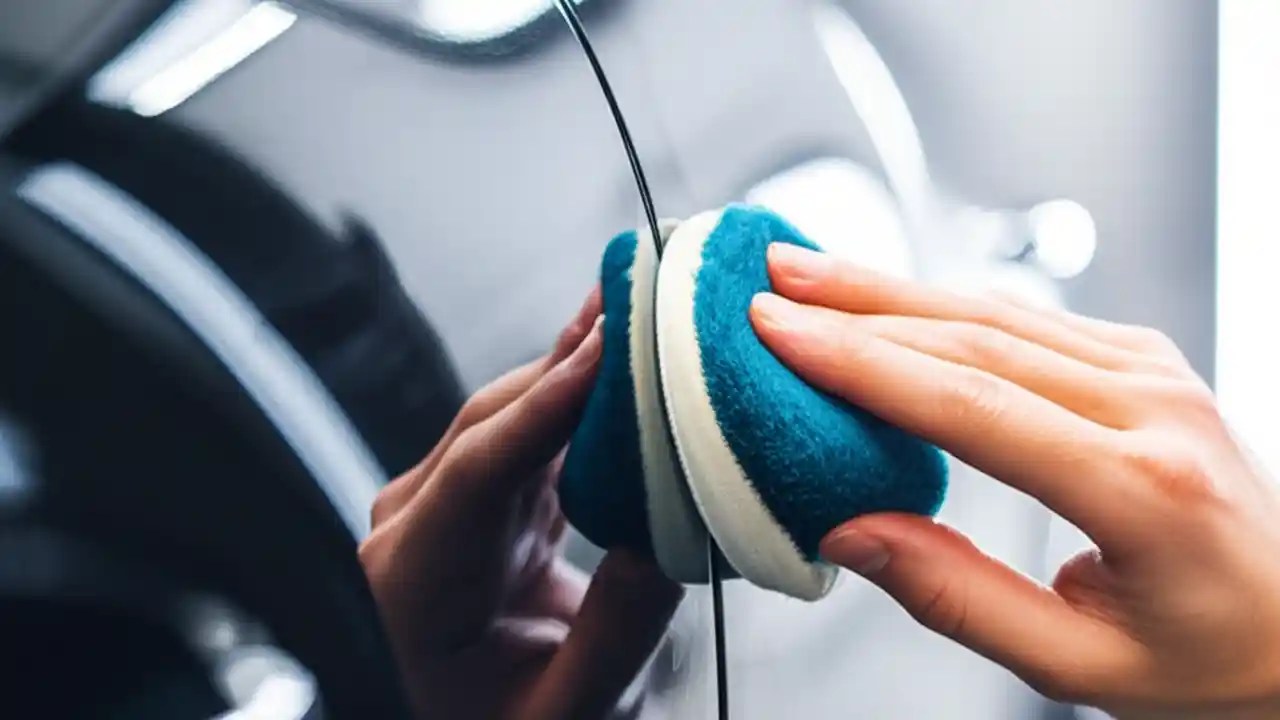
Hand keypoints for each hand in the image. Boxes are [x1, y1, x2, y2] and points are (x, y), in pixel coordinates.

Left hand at [360, 289, 683, 719]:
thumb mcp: (565, 710)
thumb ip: (614, 635)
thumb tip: (667, 532)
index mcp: (411, 580)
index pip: (477, 470)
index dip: (544, 401)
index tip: (605, 346)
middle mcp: (416, 526)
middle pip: (495, 422)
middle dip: (571, 359)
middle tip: (642, 297)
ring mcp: (448, 506)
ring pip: (517, 415)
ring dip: (582, 366)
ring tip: (643, 308)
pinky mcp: (487, 499)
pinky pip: (536, 434)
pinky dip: (585, 400)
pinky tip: (627, 363)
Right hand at [750, 243, 1279, 719]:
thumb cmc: (1212, 661)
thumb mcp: (1080, 666)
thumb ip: (959, 600)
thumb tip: (852, 533)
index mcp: (1143, 489)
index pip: (971, 404)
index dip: (861, 363)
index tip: (781, 331)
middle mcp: (1154, 408)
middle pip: (978, 335)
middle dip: (860, 305)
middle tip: (773, 284)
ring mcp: (1155, 374)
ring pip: (1000, 311)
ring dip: (895, 288)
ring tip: (813, 273)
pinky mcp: (1144, 361)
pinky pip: (1031, 318)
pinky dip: (947, 303)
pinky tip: (893, 296)